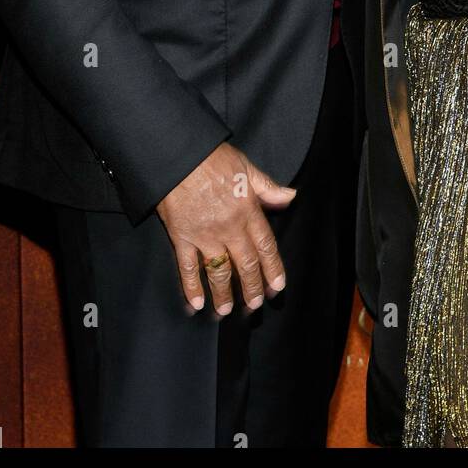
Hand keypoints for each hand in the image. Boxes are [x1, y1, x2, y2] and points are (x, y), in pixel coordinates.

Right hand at [156, 141, 296, 314]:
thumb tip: (289, 197)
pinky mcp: (181, 237)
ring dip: (224, 293)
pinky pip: (187, 267)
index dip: (273, 268)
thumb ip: (268, 187)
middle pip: (245, 264)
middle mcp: (228, 228)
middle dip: (252, 287)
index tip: (277, 286)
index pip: (265, 246)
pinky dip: (191, 287)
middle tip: (255, 305)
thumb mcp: (247, 168)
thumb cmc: (212, 158)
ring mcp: (204, 235)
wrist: (179, 156)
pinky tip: (196, 303)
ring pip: (219, 272)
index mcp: (247, 211)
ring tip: (226, 311)